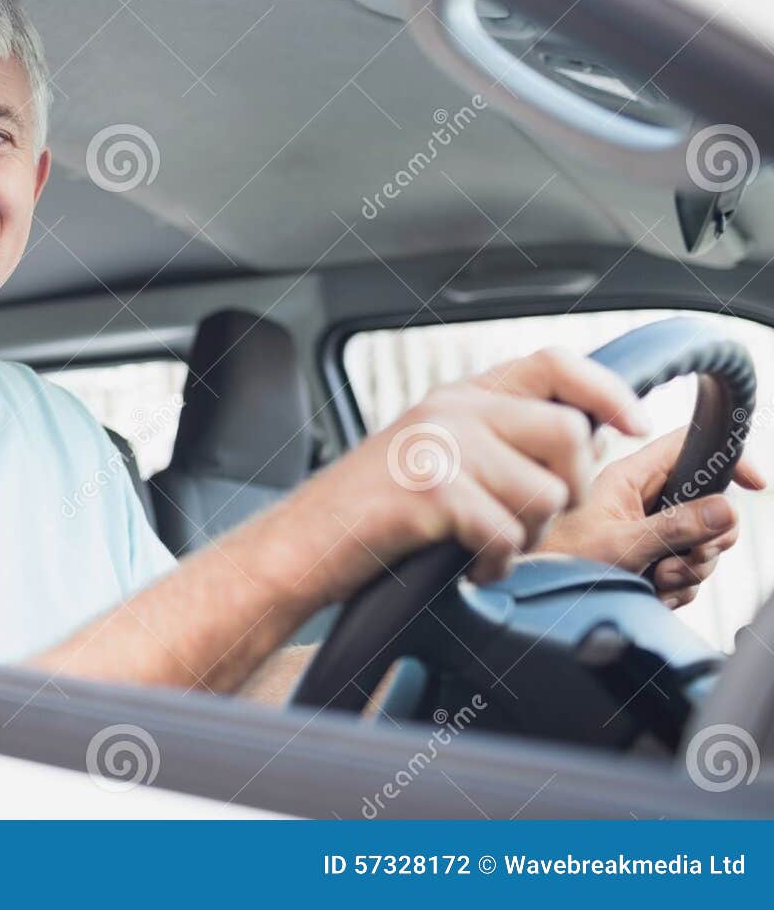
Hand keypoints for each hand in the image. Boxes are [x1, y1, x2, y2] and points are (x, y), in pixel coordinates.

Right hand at [289, 347, 651, 604]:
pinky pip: (506, 533)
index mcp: (454, 397)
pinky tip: (468, 569)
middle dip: (570, 488)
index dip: (605, 391)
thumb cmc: (366, 514)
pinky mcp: (430, 493)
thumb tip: (582, 438)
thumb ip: (492, 437)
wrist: (296, 546)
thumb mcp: (430, 455)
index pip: (552, 363)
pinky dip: (495, 565)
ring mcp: (439, 448)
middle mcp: (449, 411)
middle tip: (532, 521)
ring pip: (545, 492)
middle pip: (567, 432)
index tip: (634, 425)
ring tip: (487, 550)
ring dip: (528, 536)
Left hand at [538, 427, 765, 606]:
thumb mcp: (620, 544)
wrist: (532, 597)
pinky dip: (679, 587)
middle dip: (709, 538)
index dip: (728, 458)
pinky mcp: (648, 559)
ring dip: (691, 569)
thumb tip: (728, 507)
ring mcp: (647, 530)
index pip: (690, 446)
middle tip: (686, 558)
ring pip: (703, 543)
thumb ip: (675, 527)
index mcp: (630, 478)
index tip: (758, 484)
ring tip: (659, 579)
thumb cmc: (557, 564)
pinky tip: (654, 592)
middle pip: (710, 505)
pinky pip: (688, 570)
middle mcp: (641, 499)